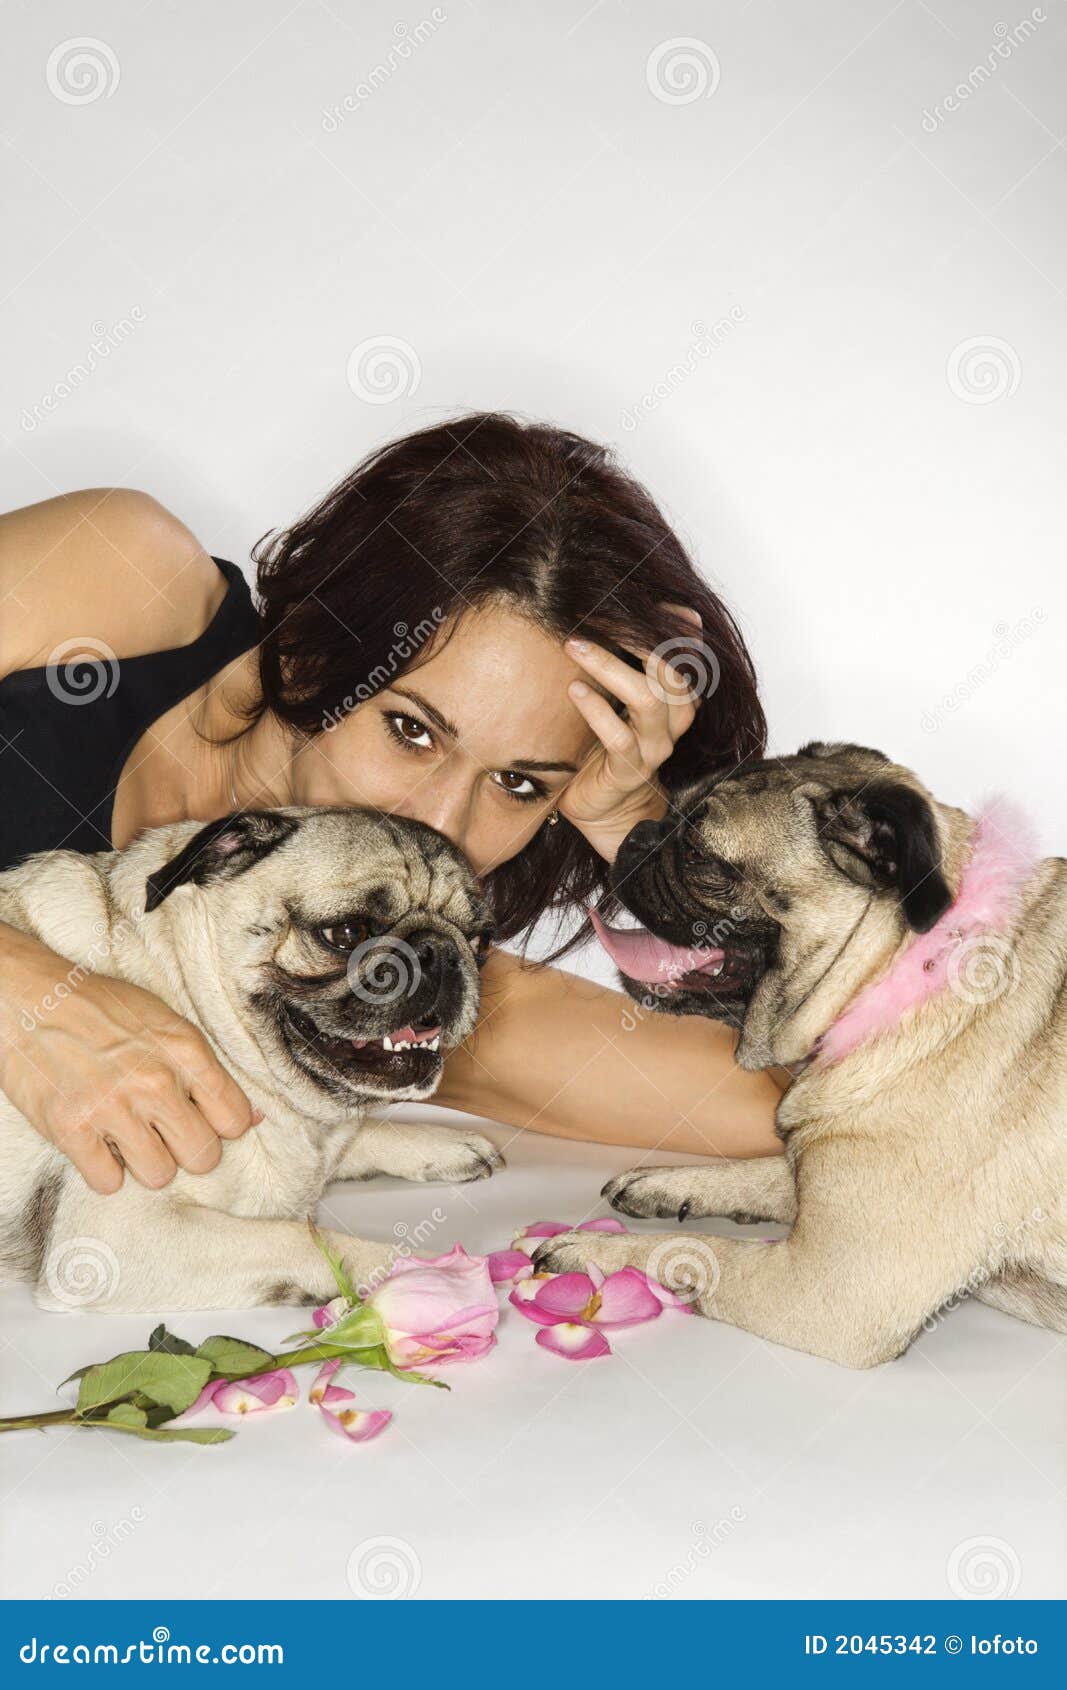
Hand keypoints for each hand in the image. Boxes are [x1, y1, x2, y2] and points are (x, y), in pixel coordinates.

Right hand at [0, 925, 258, 1193]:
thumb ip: (206, 1070)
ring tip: (127, 1135)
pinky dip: (103, 1169)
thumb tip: (252, 1118)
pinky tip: (97, 1142)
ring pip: (159, 1175)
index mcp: (184, 1049)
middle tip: (162, 1132)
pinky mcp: (70, 1128)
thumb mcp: (164, 1022)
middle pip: (202, 1156)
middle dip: (185, 1150)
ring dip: (145, 1163)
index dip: (220, 1126)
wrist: (27, 997)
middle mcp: (154, 1080)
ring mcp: (111, 1106)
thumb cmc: (98, 1007)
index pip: (233, 1118)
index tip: (200, 1119)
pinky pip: (108, 1182)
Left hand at [558, 608, 700, 861]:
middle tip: (594, 617)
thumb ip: (628, 659)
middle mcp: (673, 723)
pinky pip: (619, 740)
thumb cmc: (606, 743)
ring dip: (610, 668)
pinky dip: (596, 712)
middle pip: (671, 672)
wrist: (604, 807)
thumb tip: (625, 613)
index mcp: (677, 699)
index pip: (684, 652)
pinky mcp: (628, 773)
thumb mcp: (619, 694)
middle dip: (635, 639)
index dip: (664, 624)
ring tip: (575, 646)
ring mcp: (654, 749)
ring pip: (647, 701)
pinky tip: (574, 691)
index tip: (629, 598)